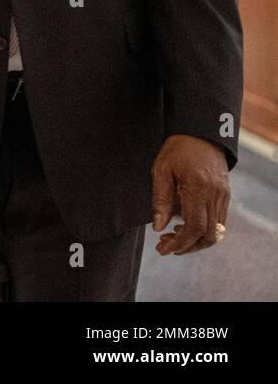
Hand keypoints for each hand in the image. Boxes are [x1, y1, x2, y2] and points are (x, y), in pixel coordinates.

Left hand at [151, 134, 229, 255]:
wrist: (201, 134)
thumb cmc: (178, 150)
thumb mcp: (161, 170)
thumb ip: (160, 199)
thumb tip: (157, 227)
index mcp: (198, 189)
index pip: (195, 227)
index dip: (180, 243)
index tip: (163, 249)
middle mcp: (215, 196)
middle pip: (208, 235)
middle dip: (187, 246)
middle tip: (165, 246)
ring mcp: (223, 197)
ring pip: (216, 232)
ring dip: (195, 241)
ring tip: (172, 237)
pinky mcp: (225, 196)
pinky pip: (218, 222)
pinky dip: (203, 230)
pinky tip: (184, 226)